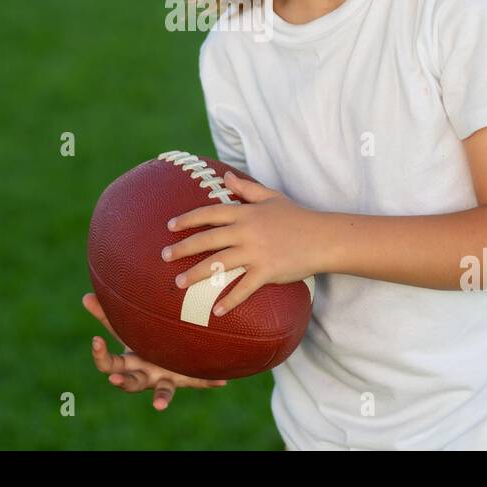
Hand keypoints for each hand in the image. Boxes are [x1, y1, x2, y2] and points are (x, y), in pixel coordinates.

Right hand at [82, 292, 226, 410]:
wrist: (166, 359)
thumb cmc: (142, 342)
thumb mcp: (125, 329)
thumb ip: (106, 315)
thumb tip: (84, 296)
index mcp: (129, 363)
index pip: (108, 364)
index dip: (100, 355)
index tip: (96, 341)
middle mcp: (145, 375)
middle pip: (130, 383)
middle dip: (123, 382)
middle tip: (115, 380)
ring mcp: (165, 378)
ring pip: (162, 390)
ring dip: (160, 397)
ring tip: (159, 404)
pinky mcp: (186, 378)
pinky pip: (196, 382)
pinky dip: (207, 381)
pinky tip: (221, 381)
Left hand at [162, 171, 322, 318]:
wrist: (323, 237)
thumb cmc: (297, 217)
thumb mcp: (271, 197)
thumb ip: (247, 188)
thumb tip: (226, 176)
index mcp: (246, 213)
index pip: (210, 214)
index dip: (188, 219)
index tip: (170, 226)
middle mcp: (246, 232)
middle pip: (207, 239)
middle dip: (182, 247)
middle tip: (164, 256)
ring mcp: (256, 253)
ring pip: (219, 264)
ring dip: (196, 274)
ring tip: (179, 283)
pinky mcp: (267, 272)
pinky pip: (243, 288)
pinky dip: (229, 300)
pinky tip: (215, 311)